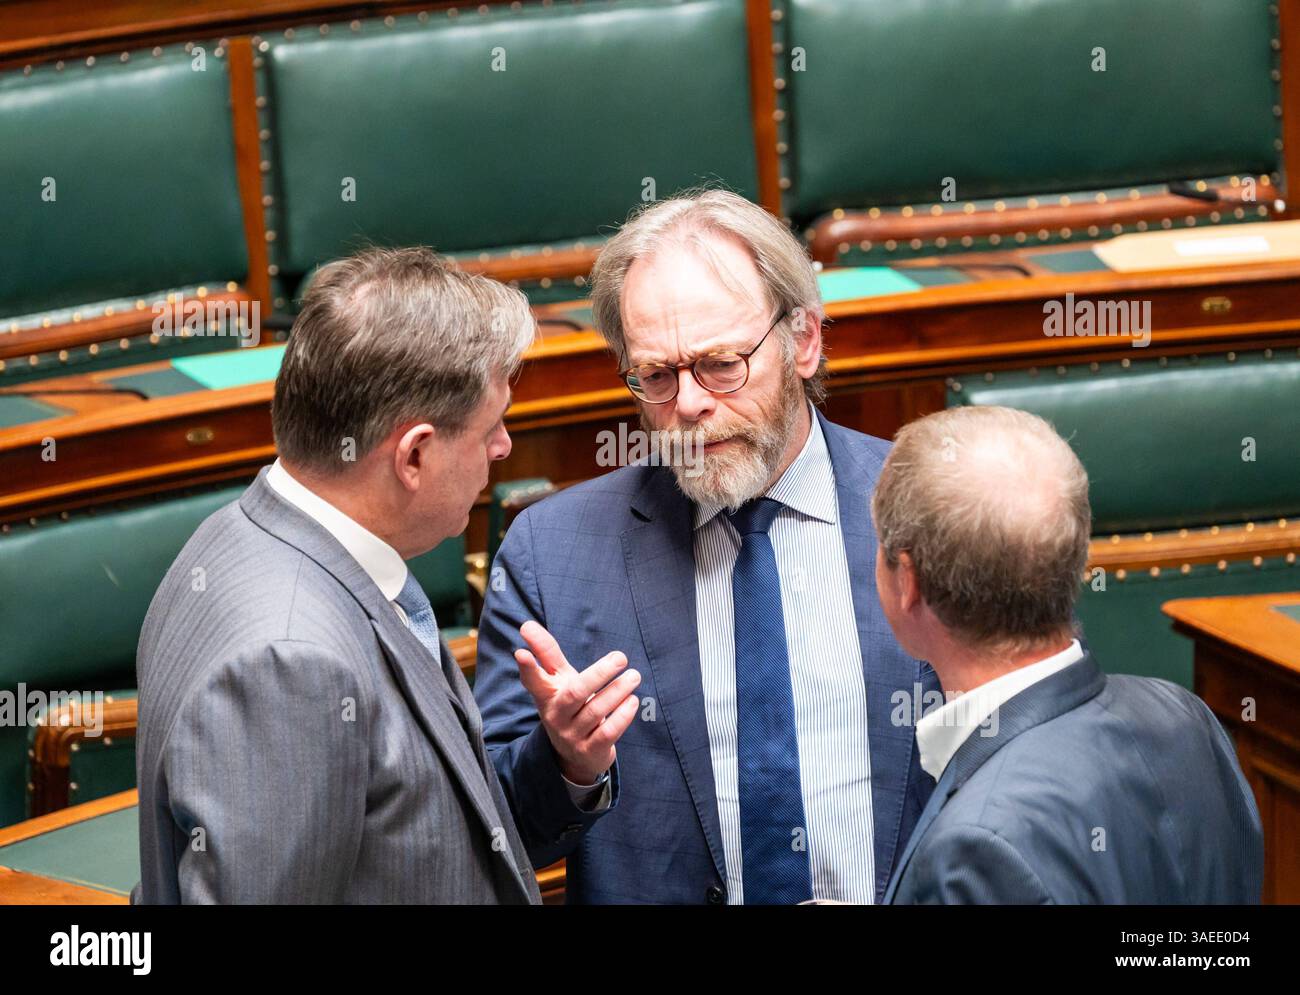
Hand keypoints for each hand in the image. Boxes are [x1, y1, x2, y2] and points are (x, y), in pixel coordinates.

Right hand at [514, 620, 640, 786]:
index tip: (521, 652)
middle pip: (575, 692)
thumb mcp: (557, 680)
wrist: (574, 754)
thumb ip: (546, 653)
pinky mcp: (590, 750)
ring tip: (634, 676)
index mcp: (545, 696)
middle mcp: (556, 716)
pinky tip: (632, 701)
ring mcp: (572, 735)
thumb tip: (527, 624)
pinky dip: (623, 715)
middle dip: (599, 674)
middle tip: (621, 657)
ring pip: (595, 711)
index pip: (533, 681)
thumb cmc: (568, 704)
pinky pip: (608, 731)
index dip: (528, 668)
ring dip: (617, 691)